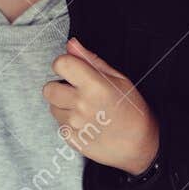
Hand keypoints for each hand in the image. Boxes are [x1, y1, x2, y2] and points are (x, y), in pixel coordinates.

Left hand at [43, 37, 159, 175]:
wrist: (139, 145)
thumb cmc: (132, 110)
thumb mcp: (119, 79)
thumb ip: (91, 60)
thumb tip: (71, 44)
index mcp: (95, 85)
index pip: (61, 64)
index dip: (64, 64)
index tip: (72, 69)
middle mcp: (82, 104)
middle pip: (49, 88)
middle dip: (59, 86)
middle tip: (76, 91)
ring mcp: (75, 124)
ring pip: (52, 107)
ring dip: (63, 105)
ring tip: (84, 109)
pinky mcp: (71, 139)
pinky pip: (58, 125)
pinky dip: (68, 123)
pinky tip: (85, 123)